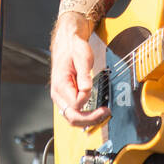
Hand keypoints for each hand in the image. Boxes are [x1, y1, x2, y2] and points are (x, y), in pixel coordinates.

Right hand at [49, 12, 110, 126]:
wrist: (67, 43)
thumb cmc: (74, 49)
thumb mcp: (83, 59)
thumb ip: (84, 76)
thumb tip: (86, 91)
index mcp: (60, 85)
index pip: (75, 105)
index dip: (89, 105)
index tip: (104, 104)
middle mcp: (57, 94)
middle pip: (72, 117)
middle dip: (90, 119)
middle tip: (106, 113)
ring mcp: (60, 97)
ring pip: (72, 118)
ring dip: (88, 120)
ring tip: (103, 114)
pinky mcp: (66, 97)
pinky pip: (74, 112)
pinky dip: (85, 115)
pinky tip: (95, 112)